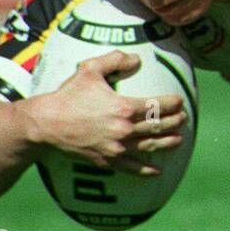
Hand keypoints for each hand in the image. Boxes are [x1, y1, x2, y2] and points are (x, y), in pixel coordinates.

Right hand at [19, 52, 186, 176]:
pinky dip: (146, 170)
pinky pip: (131, 168)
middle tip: (184, 118)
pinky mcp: (106, 161)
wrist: (45, 124)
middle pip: (158, 126)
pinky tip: (157, 171)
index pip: (157, 105)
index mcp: (123, 107)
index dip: (172, 103)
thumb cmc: (68, 95)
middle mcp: (124, 129)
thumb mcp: (90, 69)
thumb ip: (115, 59)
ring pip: (150, 146)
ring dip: (168, 143)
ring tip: (179, 140)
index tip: (180, 102)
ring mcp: (116, 148)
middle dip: (175, 122)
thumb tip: (137, 59)